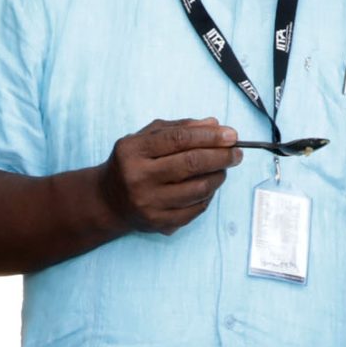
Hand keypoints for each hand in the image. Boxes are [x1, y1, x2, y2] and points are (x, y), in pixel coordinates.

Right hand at [96, 117, 239, 234]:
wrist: (109, 200)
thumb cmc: (133, 163)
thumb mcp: (147, 137)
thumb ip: (179, 127)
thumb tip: (215, 124)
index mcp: (133, 150)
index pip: (179, 139)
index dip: (210, 136)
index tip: (231, 135)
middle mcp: (137, 177)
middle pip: (191, 164)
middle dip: (221, 156)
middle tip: (236, 153)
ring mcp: (148, 203)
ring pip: (198, 189)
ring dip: (219, 177)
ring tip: (223, 169)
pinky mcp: (159, 222)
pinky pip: (196, 209)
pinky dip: (209, 196)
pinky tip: (209, 187)